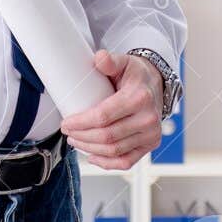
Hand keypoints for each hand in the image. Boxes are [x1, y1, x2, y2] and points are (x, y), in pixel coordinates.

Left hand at [60, 50, 163, 170]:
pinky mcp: (151, 144)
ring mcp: (151, 134)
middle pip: (107, 136)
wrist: (156, 84)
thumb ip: (110, 60)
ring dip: (90, 149)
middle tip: (68, 132)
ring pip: (115, 151)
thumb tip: (99, 58)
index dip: (81, 123)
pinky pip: (127, 161)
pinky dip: (107, 163)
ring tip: (76, 141)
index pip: (103, 116)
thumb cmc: (136, 75)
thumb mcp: (124, 62)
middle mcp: (148, 118)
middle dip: (82, 137)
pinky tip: (93, 157)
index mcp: (139, 97)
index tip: (66, 123)